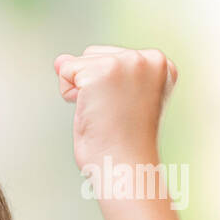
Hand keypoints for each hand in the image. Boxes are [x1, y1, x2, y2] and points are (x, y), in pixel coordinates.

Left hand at [53, 45, 176, 169]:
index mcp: (161, 65)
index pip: (112, 58)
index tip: (122, 110)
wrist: (123, 166)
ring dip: (79, 89)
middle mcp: (149, 58)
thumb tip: (59, 60)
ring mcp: (127, 62)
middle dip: (90, 84)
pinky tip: (91, 112)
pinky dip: (69, 94)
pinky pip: (65, 71)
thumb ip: (95, 73)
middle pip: (93, 53)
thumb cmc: (120, 143)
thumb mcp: (115, 99)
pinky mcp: (104, 70)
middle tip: (111, 114)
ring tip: (102, 113)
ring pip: (78, 61)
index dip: (105, 88)